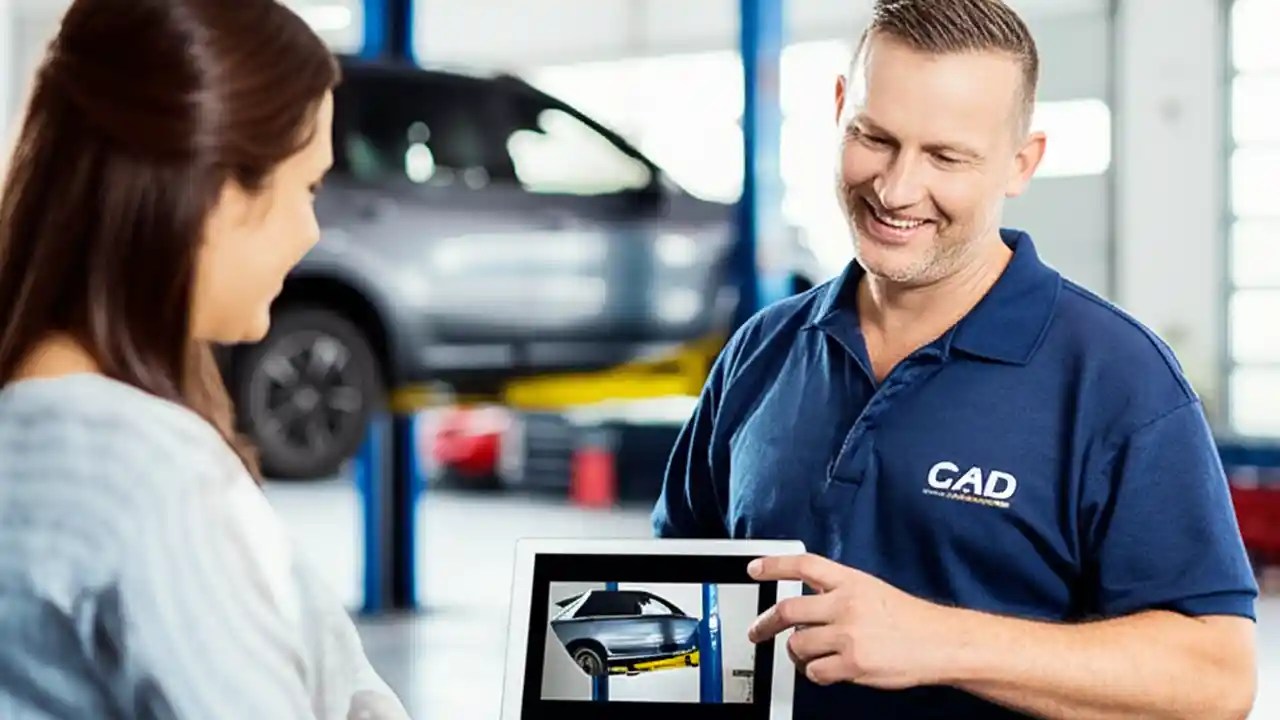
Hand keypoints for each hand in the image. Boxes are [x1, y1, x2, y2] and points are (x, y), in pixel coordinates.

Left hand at [747, 553, 956, 689]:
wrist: (939, 642)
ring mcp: (849, 635)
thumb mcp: (870, 589)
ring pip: (797, 645)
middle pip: (788, 610)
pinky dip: (815, 673)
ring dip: (795, 653)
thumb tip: (807, 599)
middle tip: (757, 631)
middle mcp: (846, 604)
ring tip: (806, 655)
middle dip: (764, 623)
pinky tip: (826, 669)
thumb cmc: (908, 618)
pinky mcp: (854, 663)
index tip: (754, 569)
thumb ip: (838, 590)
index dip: (774, 565)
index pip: (803, 565)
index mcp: (850, 581)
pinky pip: (815, 671)